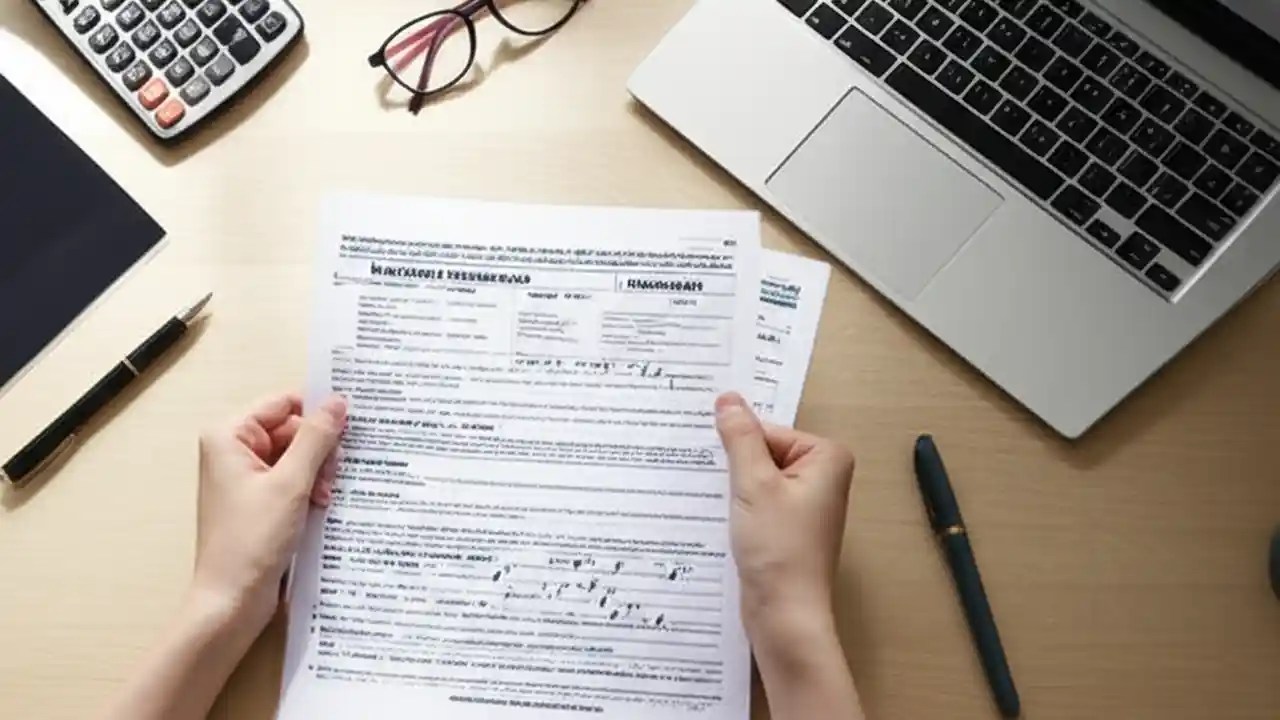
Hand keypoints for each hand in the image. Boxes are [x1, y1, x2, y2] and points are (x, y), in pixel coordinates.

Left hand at [191, 393, 346, 639]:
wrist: (231, 600)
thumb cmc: (252, 539)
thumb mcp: (291, 483)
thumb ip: (316, 438)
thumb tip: (339, 400)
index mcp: (228, 435)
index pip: (283, 403)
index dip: (317, 412)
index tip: (350, 427)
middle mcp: (233, 450)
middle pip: (292, 429)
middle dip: (318, 451)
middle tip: (333, 477)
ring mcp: (245, 476)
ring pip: (297, 456)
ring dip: (317, 473)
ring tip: (325, 498)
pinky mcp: (258, 500)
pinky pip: (292, 479)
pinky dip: (309, 489)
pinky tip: (320, 507)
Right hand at [714, 392, 853, 641]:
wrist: (784, 615)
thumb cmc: (779, 550)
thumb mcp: (754, 484)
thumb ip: (739, 438)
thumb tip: (727, 399)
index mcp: (826, 457)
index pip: (767, 431)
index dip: (737, 446)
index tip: (708, 457)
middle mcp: (822, 477)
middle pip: (762, 452)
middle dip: (733, 465)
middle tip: (699, 474)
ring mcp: (804, 505)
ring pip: (755, 478)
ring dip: (731, 488)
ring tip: (709, 500)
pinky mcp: (786, 528)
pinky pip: (756, 502)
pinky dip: (735, 507)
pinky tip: (716, 518)